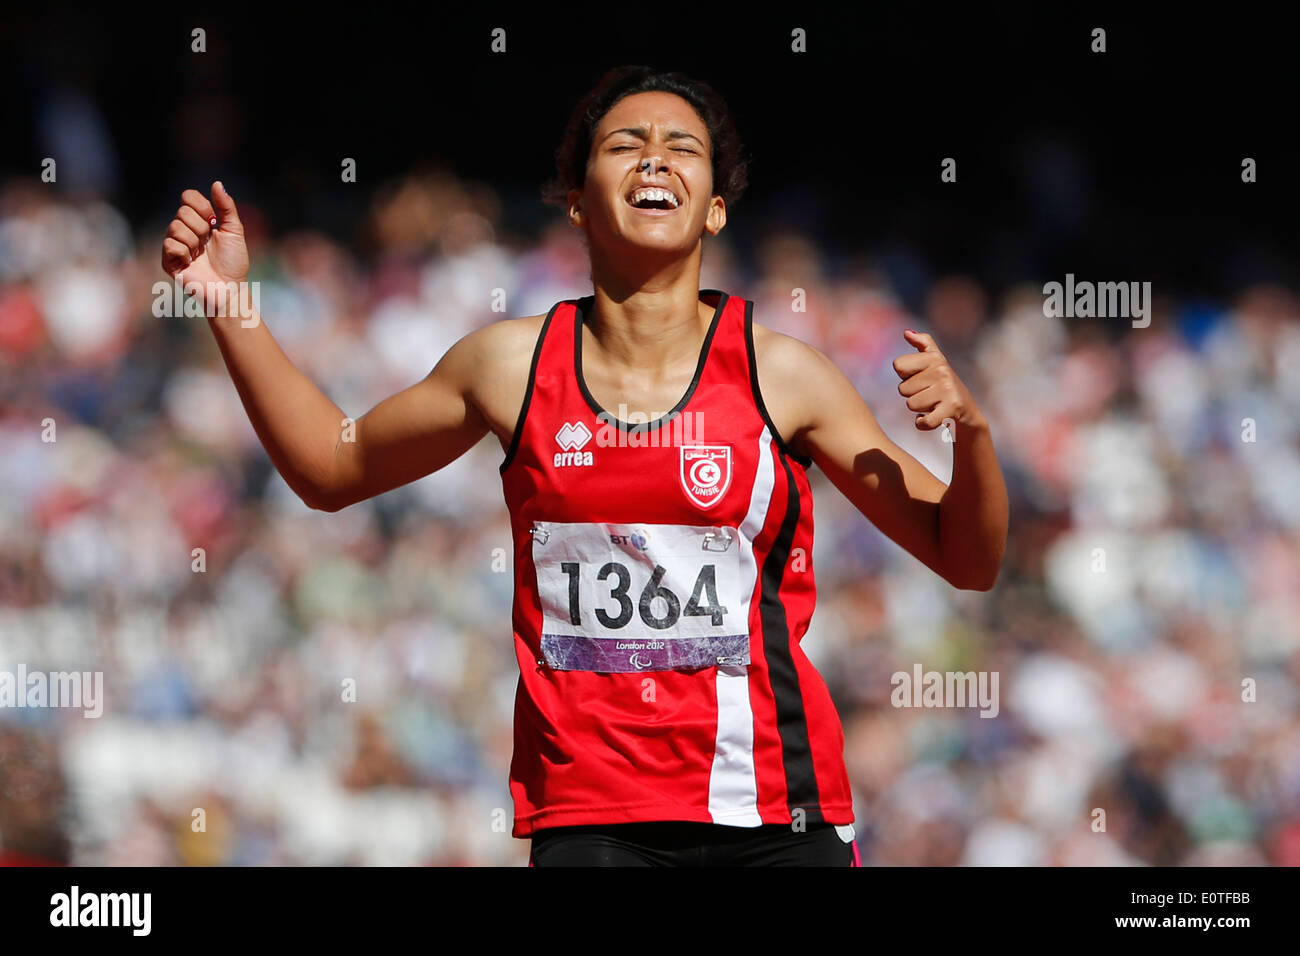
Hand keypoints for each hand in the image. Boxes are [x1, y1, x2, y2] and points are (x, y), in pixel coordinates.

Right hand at [161, 181, 249, 316]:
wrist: (230, 288)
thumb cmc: (234, 262)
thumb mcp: (234, 230)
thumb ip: (226, 207)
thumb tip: (216, 183)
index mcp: (199, 220)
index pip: (188, 197)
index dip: (202, 206)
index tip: (214, 221)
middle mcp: (184, 230)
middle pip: (182, 212)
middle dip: (201, 227)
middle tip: (208, 242)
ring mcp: (175, 245)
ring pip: (175, 227)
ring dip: (194, 241)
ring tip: (201, 254)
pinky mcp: (169, 261)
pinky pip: (169, 244)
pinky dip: (184, 252)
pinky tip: (191, 262)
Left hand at [893, 329, 984, 431]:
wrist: (968, 410)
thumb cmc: (944, 384)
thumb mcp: (935, 361)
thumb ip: (922, 344)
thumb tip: (907, 332)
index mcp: (934, 358)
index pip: (898, 365)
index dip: (905, 375)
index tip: (920, 378)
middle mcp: (942, 370)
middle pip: (902, 388)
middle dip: (913, 394)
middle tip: (929, 394)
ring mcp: (948, 389)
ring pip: (911, 404)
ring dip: (919, 408)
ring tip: (934, 403)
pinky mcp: (951, 409)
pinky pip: (923, 421)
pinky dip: (923, 423)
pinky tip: (932, 417)